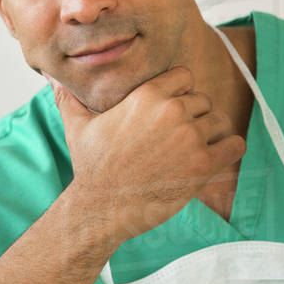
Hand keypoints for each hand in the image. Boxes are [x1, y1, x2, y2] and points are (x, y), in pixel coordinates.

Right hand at [48, 67, 245, 244]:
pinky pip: (234, 144)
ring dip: (212, 134)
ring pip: (220, 121)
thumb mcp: (77, 126)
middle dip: (194, 116)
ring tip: (194, 149)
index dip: (179, 92)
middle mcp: (171, 111)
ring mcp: (190, 137)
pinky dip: (229, 150)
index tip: (170, 109)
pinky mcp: (203, 164)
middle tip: (178, 137)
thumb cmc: (91, 167)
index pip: (184, 76)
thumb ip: (68, 97)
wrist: (102, 207)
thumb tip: (49, 75)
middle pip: (203, 100)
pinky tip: (213, 158)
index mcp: (146, 95)